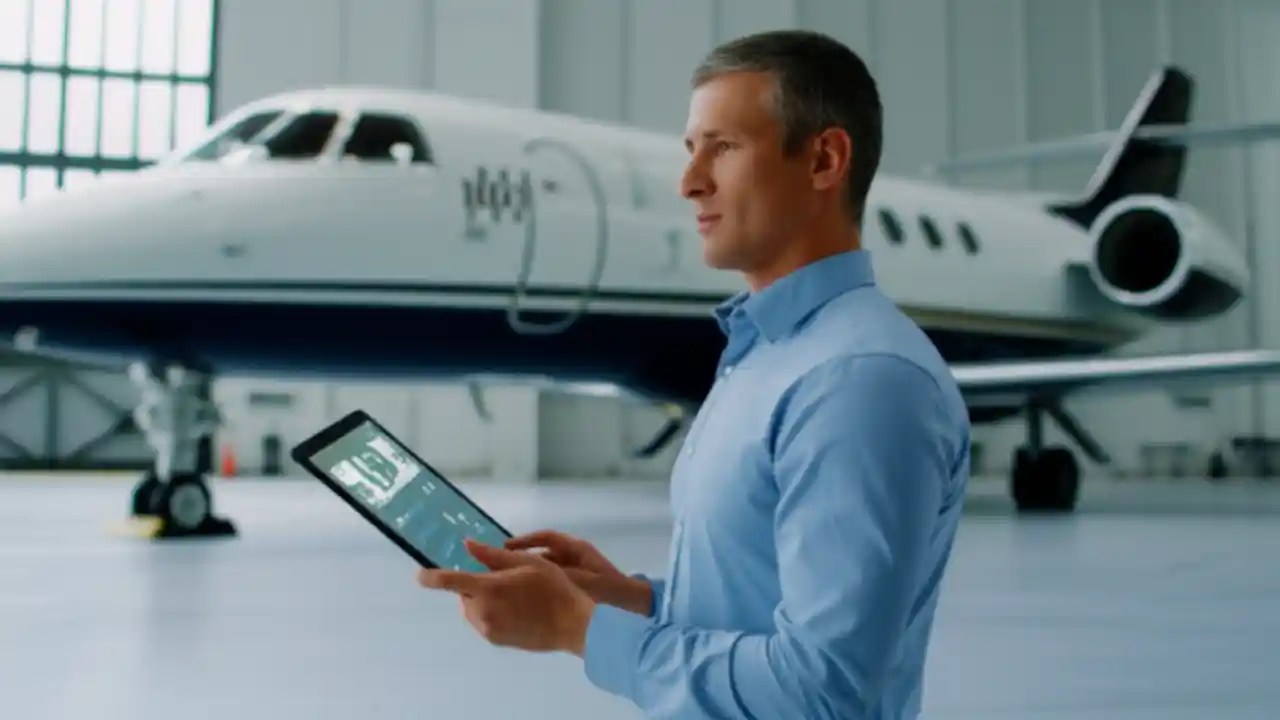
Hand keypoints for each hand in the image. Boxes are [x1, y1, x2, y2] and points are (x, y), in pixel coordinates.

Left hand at [416, 538, 595, 655]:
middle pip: (464, 595)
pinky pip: (485, 622)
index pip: (449, 582)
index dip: (431, 577)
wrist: (572, 625)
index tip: (420, 575)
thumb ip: (494, 556)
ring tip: (514, 596)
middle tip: (502, 579)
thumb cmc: (553, 588)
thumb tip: (467, 545)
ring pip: (474, 610)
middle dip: (475, 586)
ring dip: (483, 601)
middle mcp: (482, 611)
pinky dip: (492, 614)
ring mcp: (488, 629)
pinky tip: (517, 610)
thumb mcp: (528, 563)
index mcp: (487, 589)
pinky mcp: (497, 640)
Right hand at [505, 529, 652, 615]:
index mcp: (578, 550)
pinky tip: (527, 599)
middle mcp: (576, 558)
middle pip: (545, 553)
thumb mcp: (580, 581)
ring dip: (531, 574)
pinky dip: (541, 588)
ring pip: (548, 569)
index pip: (547, 538)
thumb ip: (555, 574)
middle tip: (500, 567)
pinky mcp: (579, 590)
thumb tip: (528, 568)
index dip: (525, 541)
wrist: (635, 611)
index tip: (504, 547)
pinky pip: (555, 584)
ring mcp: (578, 573)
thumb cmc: (609, 593)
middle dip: (523, 558)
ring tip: (509, 583)